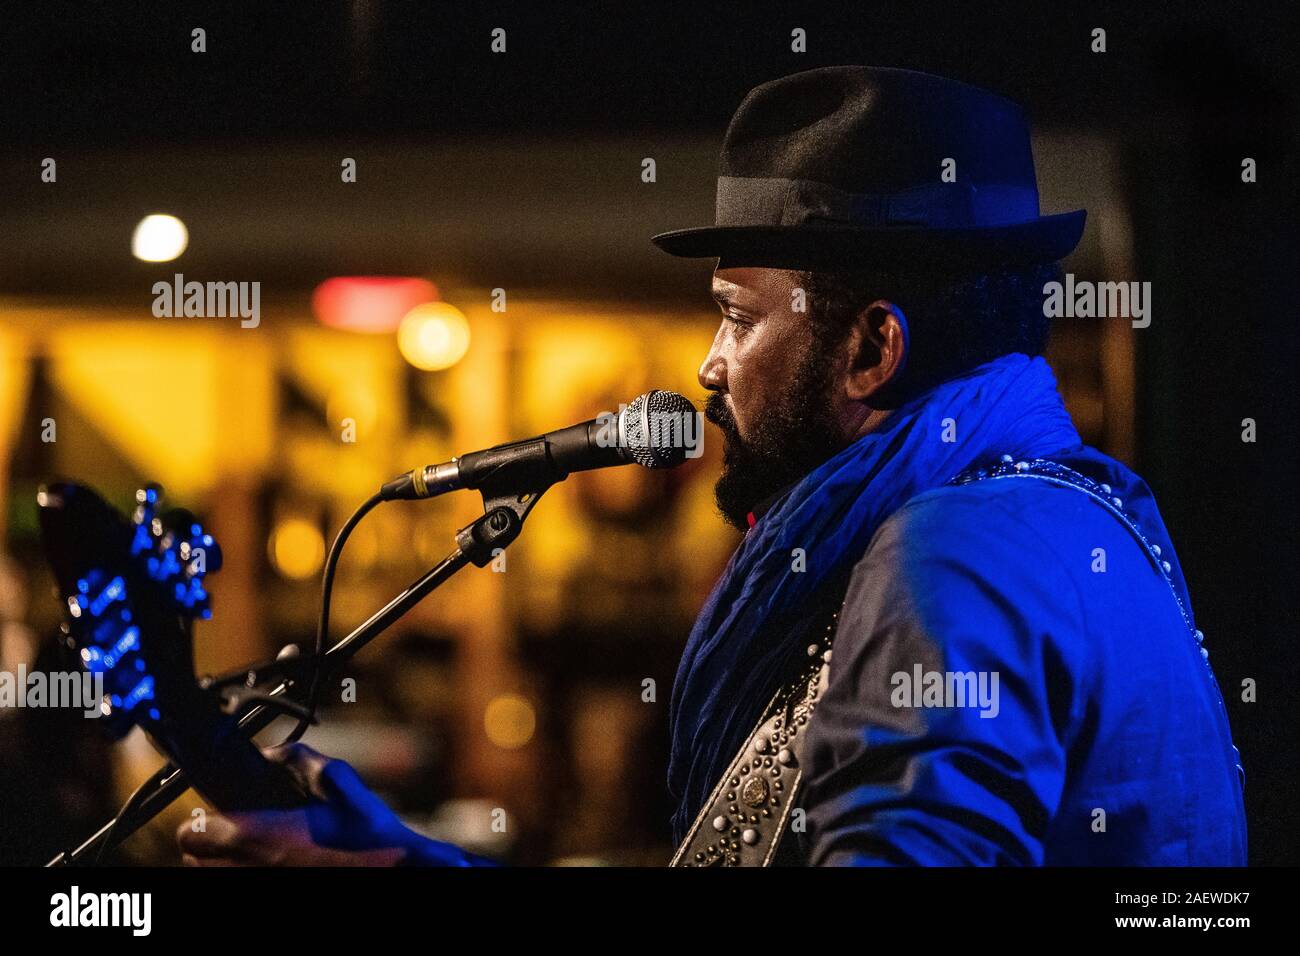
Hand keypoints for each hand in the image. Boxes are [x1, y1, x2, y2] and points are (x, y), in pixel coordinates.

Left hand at [176, 742, 478, 865]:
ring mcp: (253, 885)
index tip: (222, 813)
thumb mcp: (339, 780)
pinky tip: (280, 862)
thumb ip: (300, 759)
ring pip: (216, 874)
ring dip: (227, 861)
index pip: (191, 834)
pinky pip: (240, 881)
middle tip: (241, 830)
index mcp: (253, 835)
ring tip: (260, 849)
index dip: (203, 821)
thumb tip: (274, 754)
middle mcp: (245, 868)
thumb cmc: (367, 835)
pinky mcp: (264, 897)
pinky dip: (249, 871)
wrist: (394, 872)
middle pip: (196, 860)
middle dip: (211, 843)